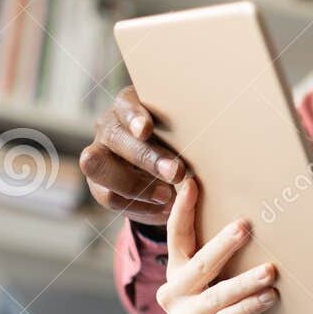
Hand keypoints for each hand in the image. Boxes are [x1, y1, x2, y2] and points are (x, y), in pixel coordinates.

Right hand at [81, 85, 185, 226]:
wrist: (162, 173)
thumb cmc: (178, 146)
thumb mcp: (183, 136)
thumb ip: (187, 134)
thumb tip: (215, 141)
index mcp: (128, 107)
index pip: (125, 104)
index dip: (134, 117)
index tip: (147, 130)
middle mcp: (108, 127)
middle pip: (115, 137)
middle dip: (146, 157)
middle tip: (176, 172)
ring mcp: (98, 155)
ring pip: (99, 168)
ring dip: (136, 185)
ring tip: (168, 196)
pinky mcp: (97, 184)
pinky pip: (109, 196)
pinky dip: (137, 205)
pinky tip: (162, 209)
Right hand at [155, 179, 279, 313]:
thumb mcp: (226, 284)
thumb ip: (228, 257)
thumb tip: (255, 214)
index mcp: (177, 273)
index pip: (176, 236)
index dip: (181, 209)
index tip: (190, 179)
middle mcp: (173, 295)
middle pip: (198, 264)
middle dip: (223, 245)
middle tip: (246, 225)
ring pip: (216, 295)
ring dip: (246, 281)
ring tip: (272, 271)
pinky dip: (248, 308)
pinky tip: (270, 298)